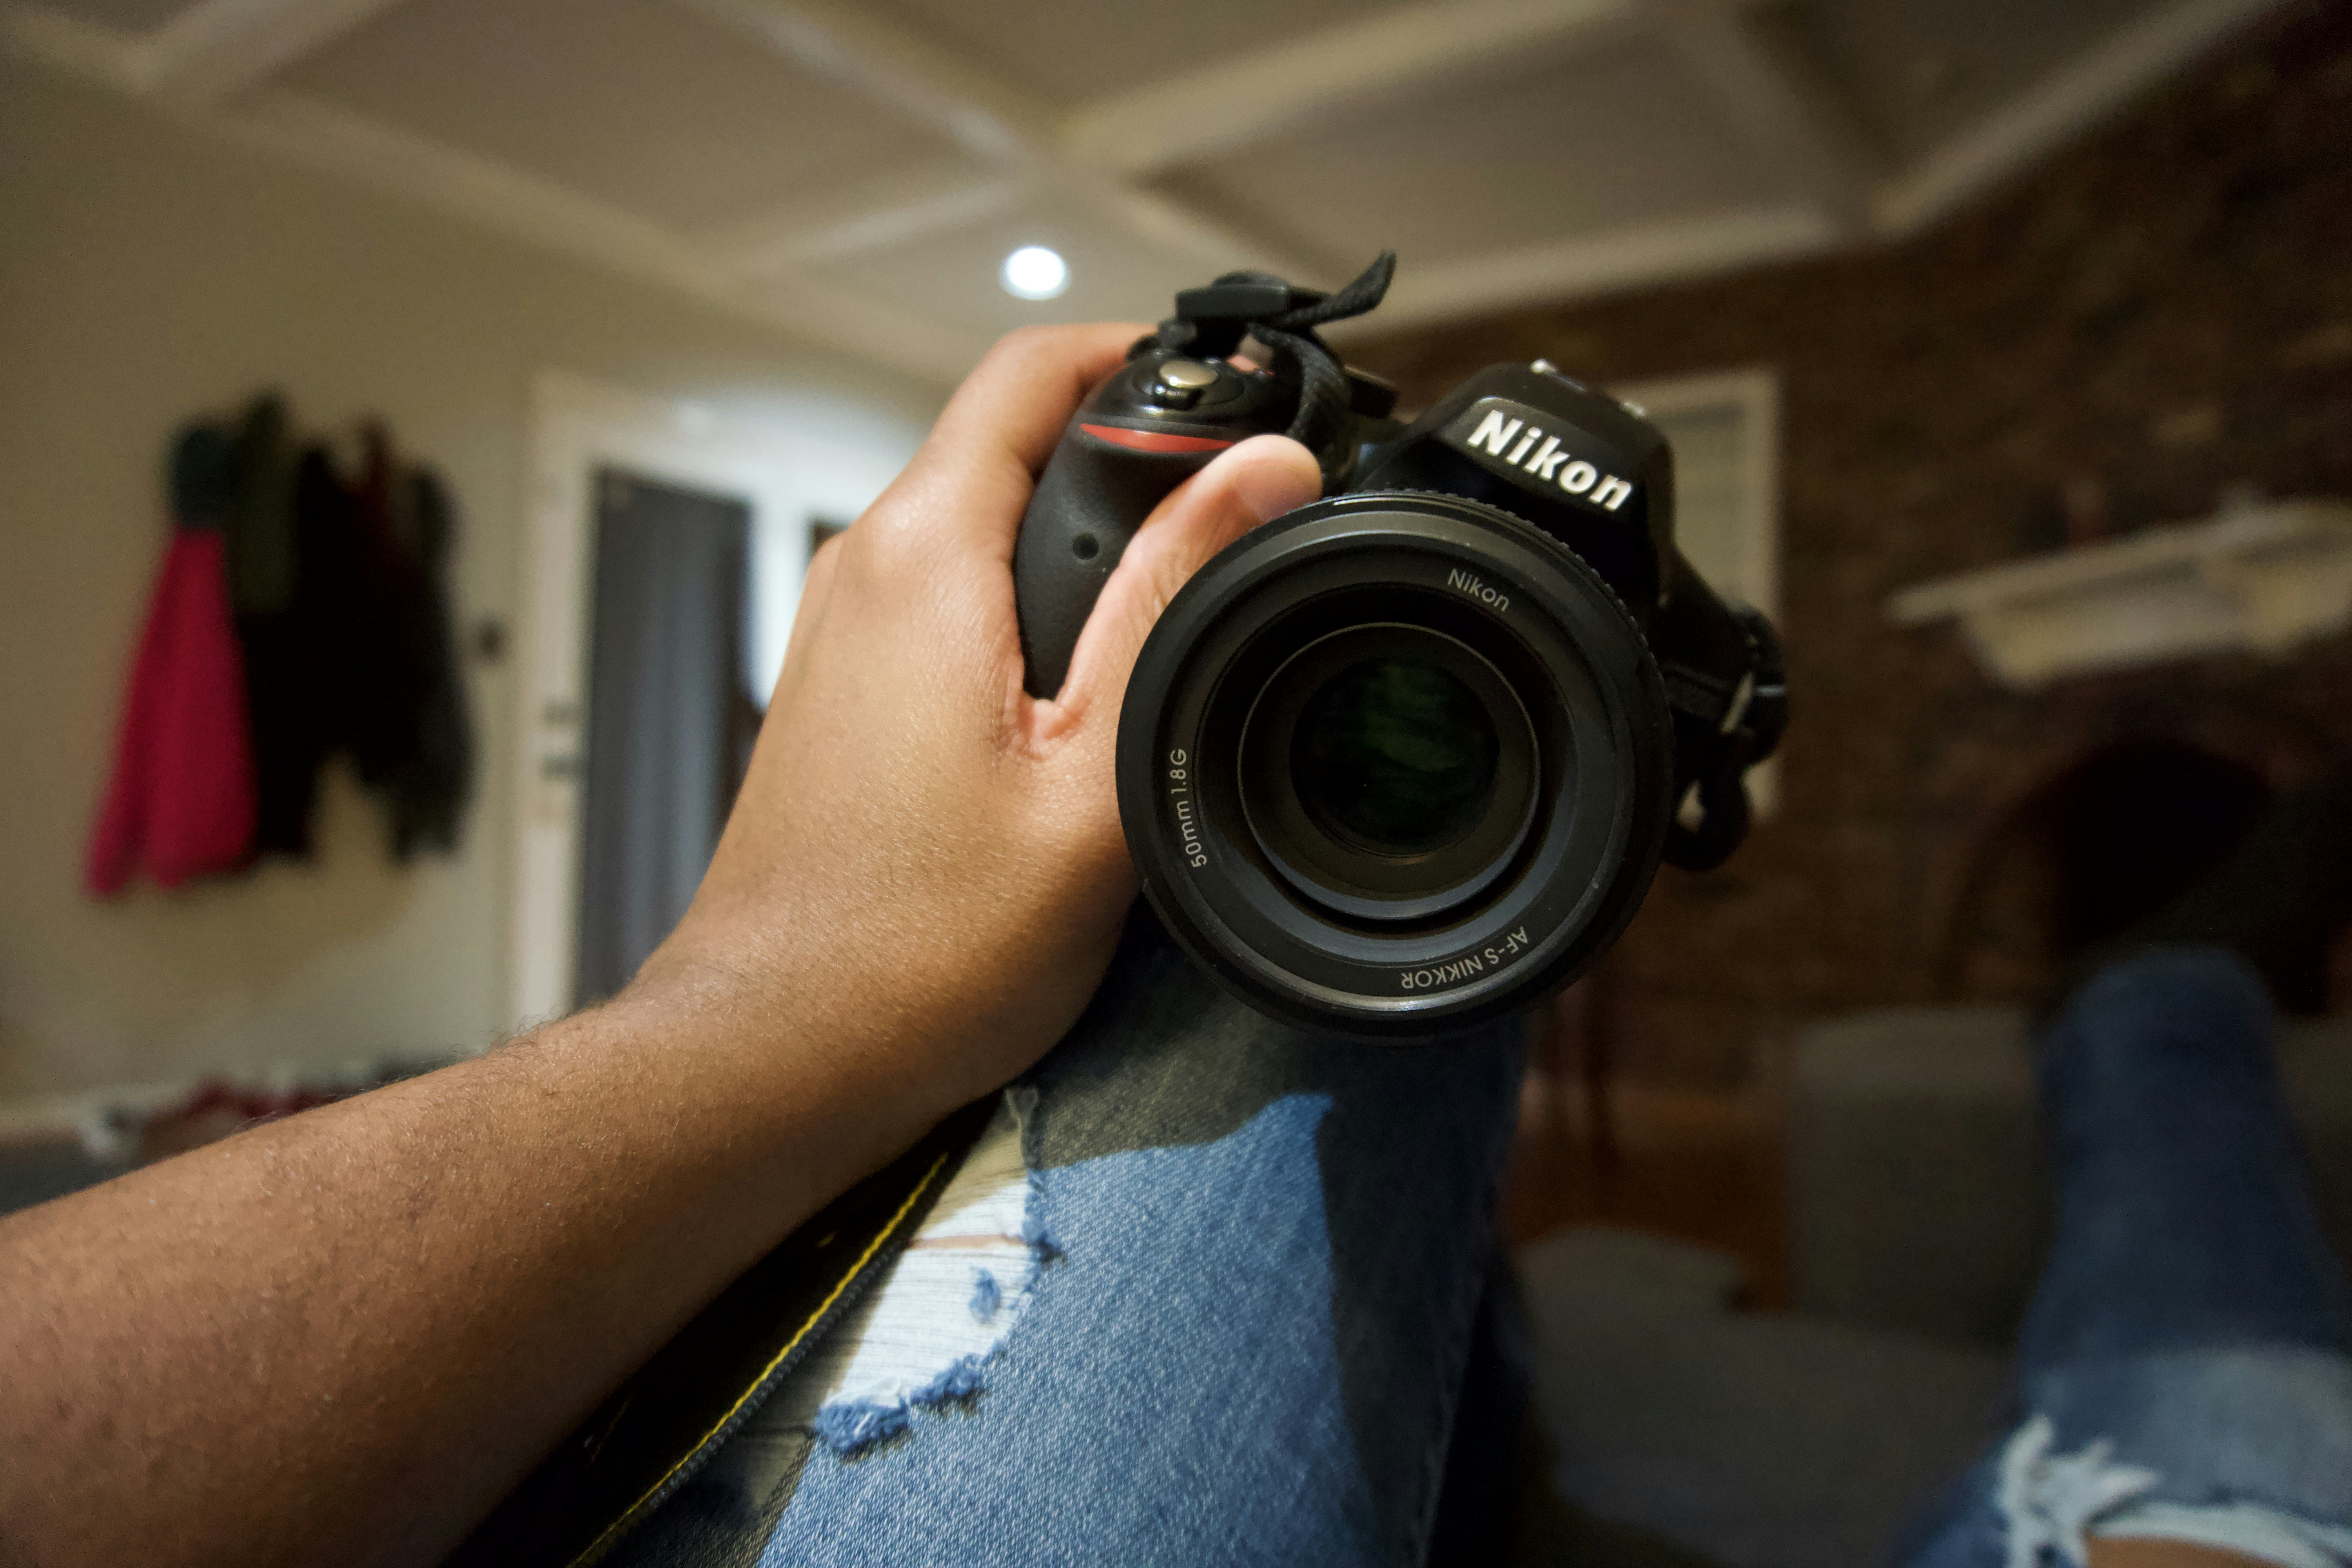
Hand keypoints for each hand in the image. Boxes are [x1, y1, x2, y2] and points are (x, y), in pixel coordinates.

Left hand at [634, 325, 1320, 1134]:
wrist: (777, 1049)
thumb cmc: (926, 946)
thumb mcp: (1097, 775)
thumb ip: (1178, 607)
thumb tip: (1261, 470)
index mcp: (922, 556)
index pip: (1032, 370)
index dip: (1143, 353)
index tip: (1236, 387)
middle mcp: (862, 568)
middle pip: (1010, 441)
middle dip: (1131, 453)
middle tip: (1242, 510)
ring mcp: (840, 629)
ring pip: (980, 522)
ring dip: (1082, 539)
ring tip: (1186, 604)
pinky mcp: (841, 689)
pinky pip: (946, 595)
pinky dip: (1028, 604)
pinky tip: (1091, 688)